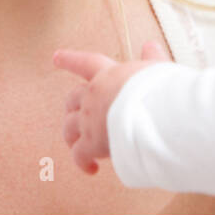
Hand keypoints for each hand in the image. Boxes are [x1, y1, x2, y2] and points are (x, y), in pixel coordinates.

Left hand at [53, 41, 169, 174]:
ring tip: (78, 146)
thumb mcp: (156, 70)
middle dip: (71, 107)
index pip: (86, 63)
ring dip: (72, 137)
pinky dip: (83, 163)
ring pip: (69, 127)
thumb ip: (152, 59)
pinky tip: (91, 169)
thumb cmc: (158, 90)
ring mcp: (89, 120)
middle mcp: (94, 95)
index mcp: (109, 75)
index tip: (56, 57)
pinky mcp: (91, 143)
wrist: (154, 113)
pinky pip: (79, 156)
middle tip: (71, 112)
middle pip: (71, 99)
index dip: (71, 60)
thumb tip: (150, 45)